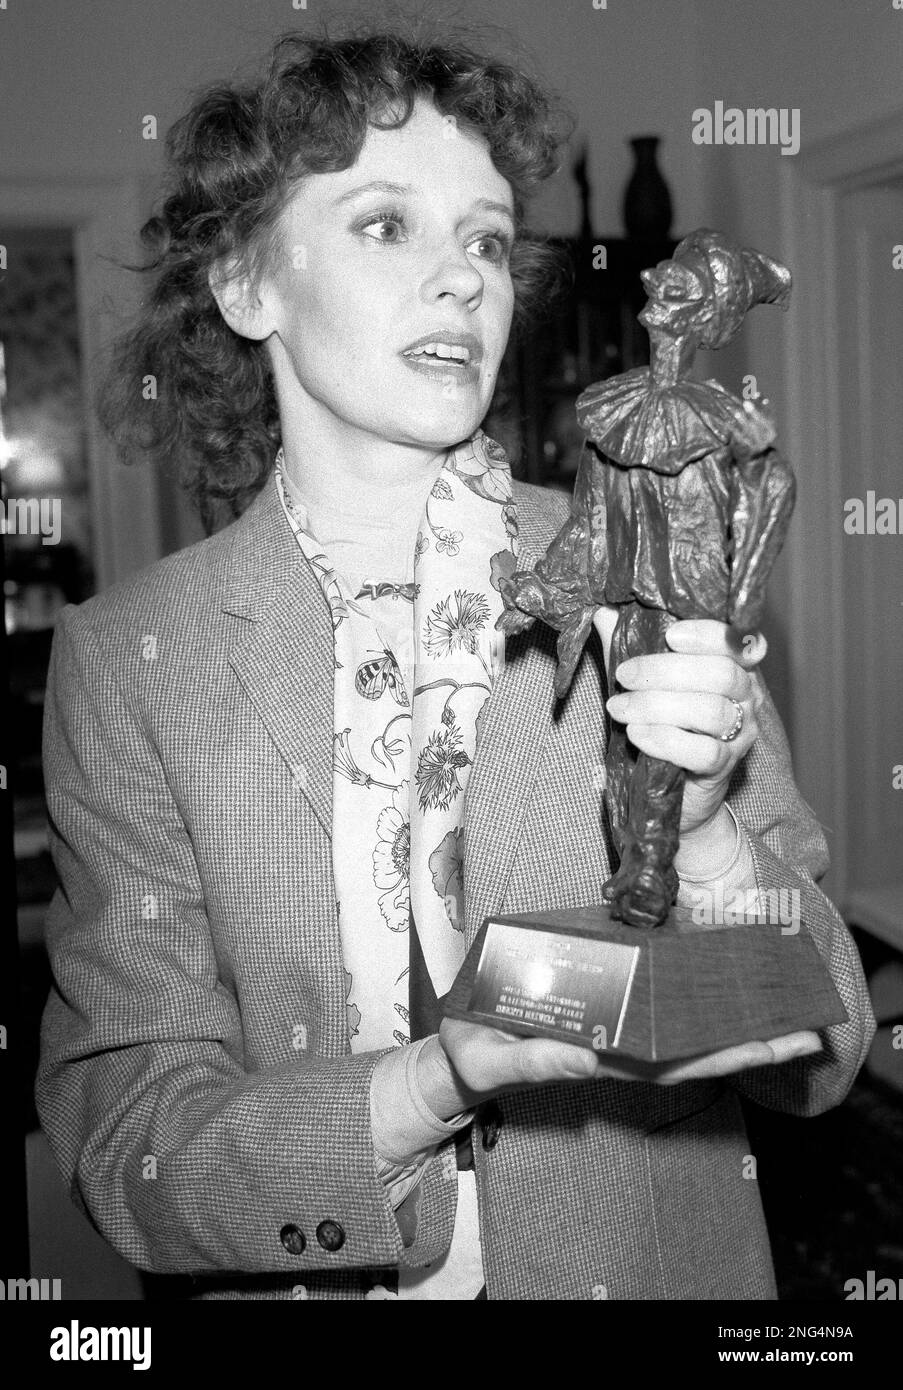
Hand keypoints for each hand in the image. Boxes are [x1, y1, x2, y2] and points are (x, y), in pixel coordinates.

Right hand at [422, 1019, 820, 1117]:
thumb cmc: (474, 1055)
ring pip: (684, 1029)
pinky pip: (659, 1005)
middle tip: (803, 1028)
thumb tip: (585, 1058)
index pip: (673, 1064)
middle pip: (695, 1050)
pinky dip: (695, 997)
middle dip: (749, 1042)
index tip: (766, 1046)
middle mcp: (619, 1049)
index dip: (722, 1056)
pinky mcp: (606, 1008)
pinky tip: (721, 982)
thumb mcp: (491, 1058)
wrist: (460, 1050)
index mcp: (600, 1061)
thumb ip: (532, 1061)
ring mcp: (616, 1030)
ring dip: (733, 1021)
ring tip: (781, 1008)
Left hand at [596, 612, 767, 835]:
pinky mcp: (725, 767)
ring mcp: (741, 733)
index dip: (709, 634)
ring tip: (620, 709)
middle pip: (721, 673)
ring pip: (711, 711)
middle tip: (624, 676)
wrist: (674, 790)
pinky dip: (665, 740)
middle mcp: (747, 697)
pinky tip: (636, 735)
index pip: (739, 641)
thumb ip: (628, 642)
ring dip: (656, 706)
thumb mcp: (643, 679)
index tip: (671, 635)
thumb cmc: (661, 722)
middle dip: (665, 671)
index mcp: (733, 666)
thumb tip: (602, 610)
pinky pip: (703, 751)